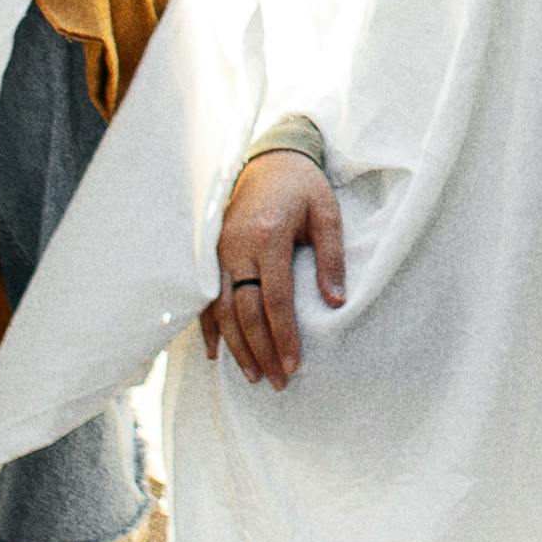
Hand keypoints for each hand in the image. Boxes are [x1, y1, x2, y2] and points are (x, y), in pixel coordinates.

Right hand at [204, 152, 344, 388]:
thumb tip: (336, 303)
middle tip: (277, 382)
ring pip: (220, 308)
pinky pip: (204, 296)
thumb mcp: (327, 213)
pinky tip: (216, 353)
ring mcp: (218, 251)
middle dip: (260, 350)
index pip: (274, 298)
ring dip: (236, 346)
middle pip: (244, 310)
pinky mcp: (210, 253)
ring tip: (252, 375)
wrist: (270, 159)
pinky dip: (208, 327)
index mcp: (268, 236)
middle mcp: (237, 246)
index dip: (282, 335)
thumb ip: (331, 258)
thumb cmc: (303, 187)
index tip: (292, 365)